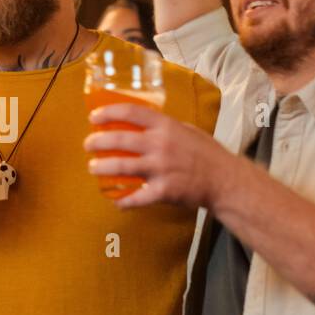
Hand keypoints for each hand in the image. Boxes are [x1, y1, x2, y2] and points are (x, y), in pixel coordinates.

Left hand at [84, 101, 226, 208]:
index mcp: (166, 126)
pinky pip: (136, 197)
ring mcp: (161, 168)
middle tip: (88, 145)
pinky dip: (123, 201)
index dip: (108, 113)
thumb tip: (143, 125)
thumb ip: (165, 128)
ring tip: (93, 168)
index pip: (131, 112)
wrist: (226, 181)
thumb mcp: (187, 131)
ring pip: (122, 166)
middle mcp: (161, 145)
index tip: (94, 117)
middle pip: (120, 139)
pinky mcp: (163, 190)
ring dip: (102, 167)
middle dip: (98, 141)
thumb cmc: (207, 154)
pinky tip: (116, 201)